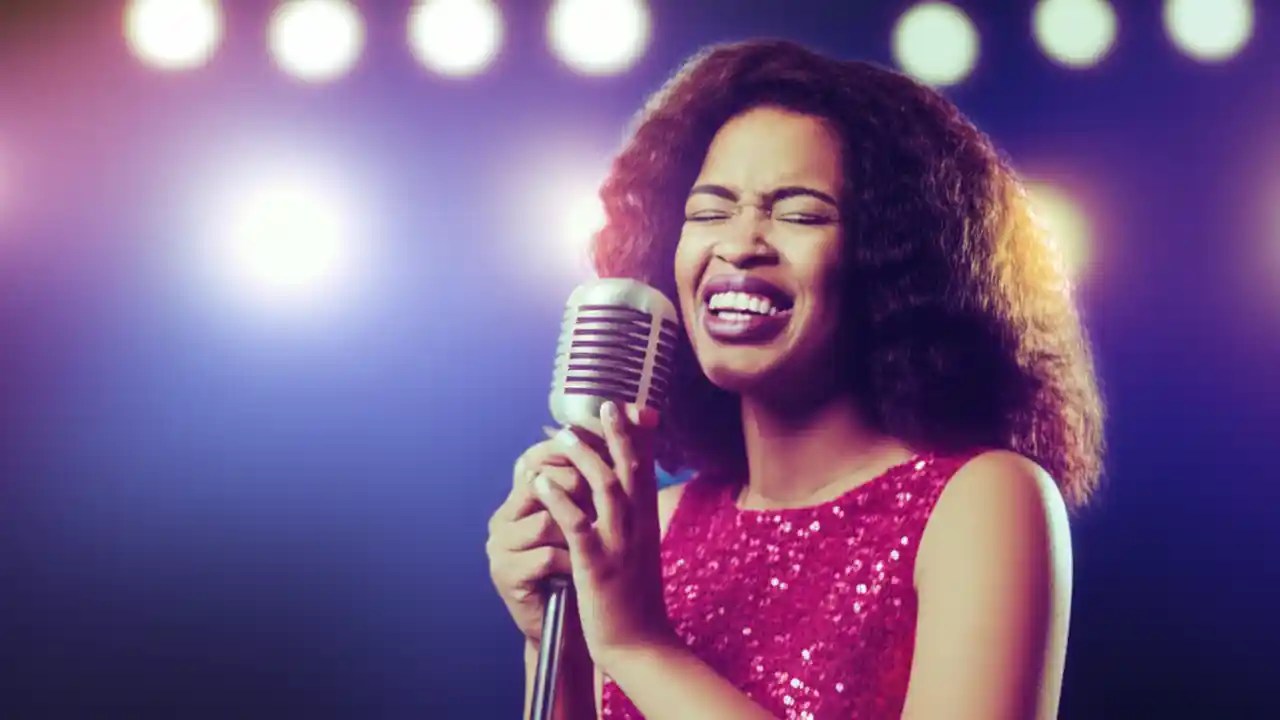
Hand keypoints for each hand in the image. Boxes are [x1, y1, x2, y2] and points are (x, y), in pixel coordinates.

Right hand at [485, 438, 595, 643]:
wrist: (572, 629)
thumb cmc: (584, 566)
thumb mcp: (588, 518)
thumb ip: (593, 479)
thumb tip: (627, 429)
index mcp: (520, 498)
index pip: (534, 459)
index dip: (568, 452)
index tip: (603, 455)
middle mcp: (504, 517)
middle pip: (540, 482)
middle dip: (579, 492)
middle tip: (603, 510)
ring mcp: (500, 546)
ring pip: (547, 520)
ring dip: (578, 535)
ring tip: (590, 549)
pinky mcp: (505, 575)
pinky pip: (548, 555)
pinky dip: (572, 563)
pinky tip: (581, 572)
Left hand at [532, 401, 679, 671]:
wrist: (640, 644)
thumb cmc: (636, 597)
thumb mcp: (641, 550)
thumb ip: (636, 518)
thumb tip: (626, 490)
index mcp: (647, 522)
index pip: (645, 469)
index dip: (636, 436)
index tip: (626, 409)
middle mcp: (638, 526)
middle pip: (630, 468)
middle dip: (617, 434)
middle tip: (603, 405)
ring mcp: (619, 545)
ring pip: (605, 489)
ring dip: (583, 459)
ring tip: (563, 438)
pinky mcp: (598, 566)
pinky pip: (578, 526)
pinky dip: (559, 501)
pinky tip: (541, 485)